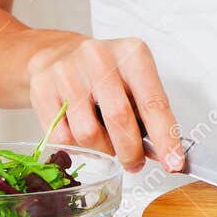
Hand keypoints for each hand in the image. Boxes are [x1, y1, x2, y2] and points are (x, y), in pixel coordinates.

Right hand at [25, 33, 185, 174]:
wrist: (59, 53)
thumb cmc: (106, 72)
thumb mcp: (135, 80)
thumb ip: (149, 113)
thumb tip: (166, 154)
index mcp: (132, 53)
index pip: (153, 102)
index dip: (166, 137)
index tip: (174, 163)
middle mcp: (99, 57)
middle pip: (119, 119)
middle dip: (131, 152)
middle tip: (135, 163)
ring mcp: (67, 71)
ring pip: (88, 134)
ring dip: (103, 150)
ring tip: (106, 142)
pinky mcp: (42, 87)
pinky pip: (61, 138)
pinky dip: (75, 147)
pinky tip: (80, 131)